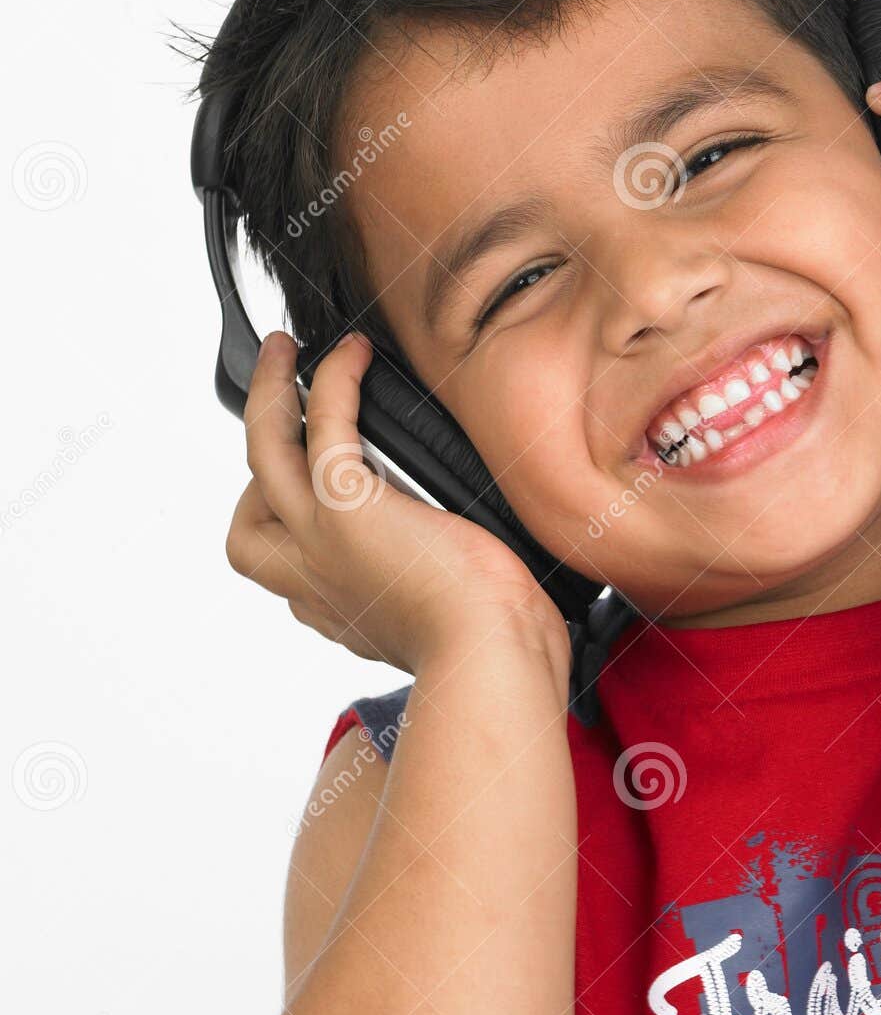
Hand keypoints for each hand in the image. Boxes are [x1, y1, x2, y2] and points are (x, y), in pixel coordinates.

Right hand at [224, 331, 569, 676]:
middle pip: (250, 522)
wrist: (495, 661)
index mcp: (340, 613)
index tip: (320, 501)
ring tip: (283, 353)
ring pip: (265, 456)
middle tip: (284, 415)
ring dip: (268, 397)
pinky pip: (322, 427)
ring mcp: (323, 545)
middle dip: (261, 466)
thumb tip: (471, 569)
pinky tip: (351, 355)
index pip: (289, 572)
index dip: (292, 533)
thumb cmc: (496, 650)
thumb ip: (438, 592)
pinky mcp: (348, 512)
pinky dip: (331, 382)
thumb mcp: (450, 621)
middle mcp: (317, 582)